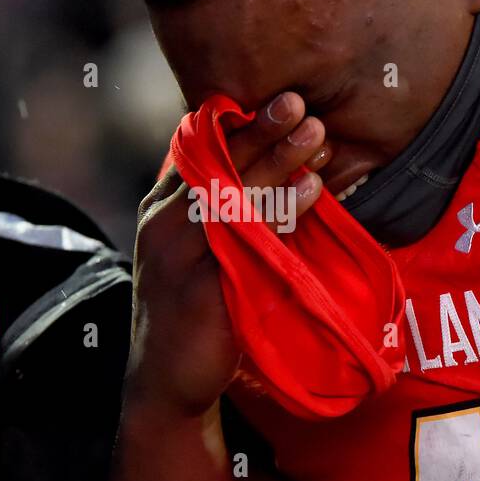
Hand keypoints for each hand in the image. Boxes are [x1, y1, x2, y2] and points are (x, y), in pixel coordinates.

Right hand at [124, 91, 331, 416]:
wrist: (167, 381)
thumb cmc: (197, 309)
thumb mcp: (205, 250)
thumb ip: (228, 210)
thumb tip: (284, 167)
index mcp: (163, 208)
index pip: (197, 149)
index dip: (238, 122)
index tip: (280, 99)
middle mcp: (163, 223)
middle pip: (214, 163)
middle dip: (260, 130)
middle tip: (301, 103)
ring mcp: (178, 256)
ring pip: (229, 194)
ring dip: (276, 160)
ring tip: (316, 135)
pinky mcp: (200, 289)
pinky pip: (244, 240)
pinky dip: (279, 211)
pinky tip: (309, 193)